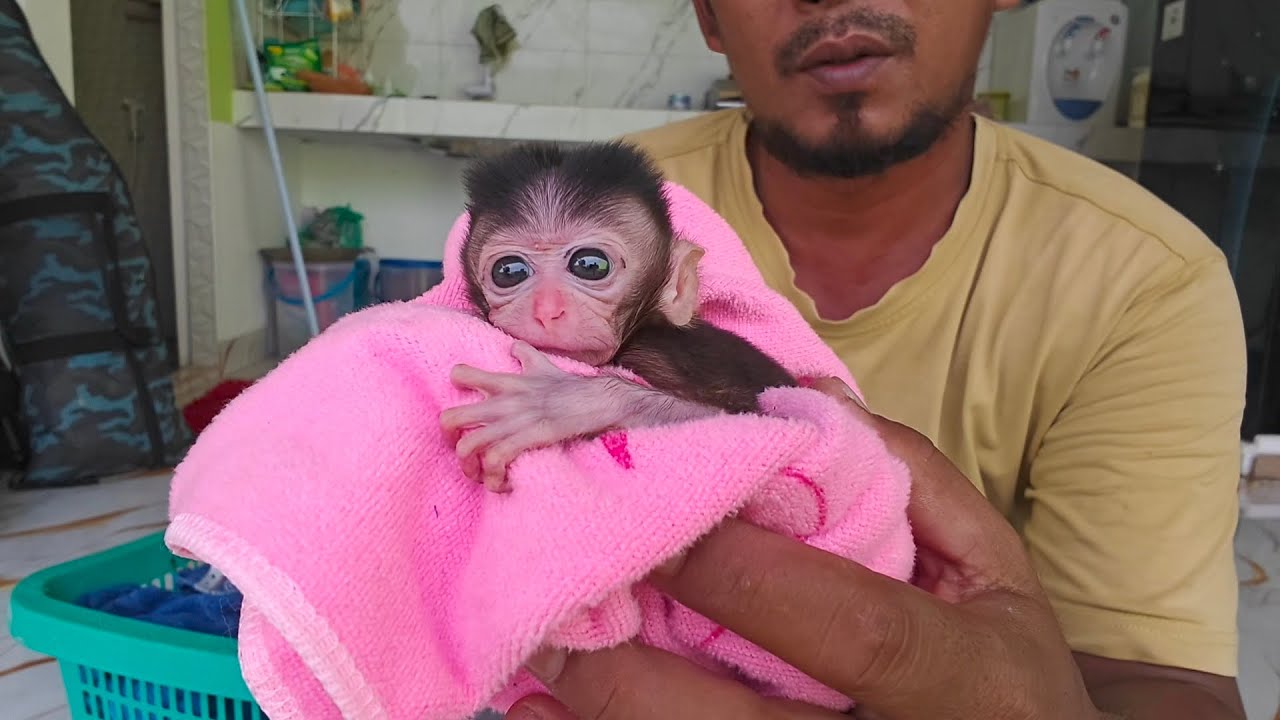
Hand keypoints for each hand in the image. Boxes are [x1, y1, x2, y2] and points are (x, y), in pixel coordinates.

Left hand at [440, 341, 623, 491]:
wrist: (602, 400)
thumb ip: (526, 356)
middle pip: (451, 417)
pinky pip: (496, 460)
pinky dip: (494, 477)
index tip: (463, 412)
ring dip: (469, 467)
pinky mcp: (530, 437)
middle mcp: (504, 401)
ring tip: (481, 476)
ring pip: (468, 446)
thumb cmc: (574, 388)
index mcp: (507, 383)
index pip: (462, 375)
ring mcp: (515, 421)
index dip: (453, 398)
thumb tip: (514, 346)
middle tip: (464, 454)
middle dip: (448, 440)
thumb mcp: (544, 365)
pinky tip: (503, 483)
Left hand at [502, 377, 1103, 719]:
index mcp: (963, 678)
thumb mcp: (994, 569)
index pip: (849, 627)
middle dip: (633, 671)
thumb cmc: (1001, 668)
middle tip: (554, 597)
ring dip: (601, 713)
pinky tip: (542, 710)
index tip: (647, 516)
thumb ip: (912, 478)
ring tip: (531, 651)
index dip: (740, 574)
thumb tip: (801, 400)